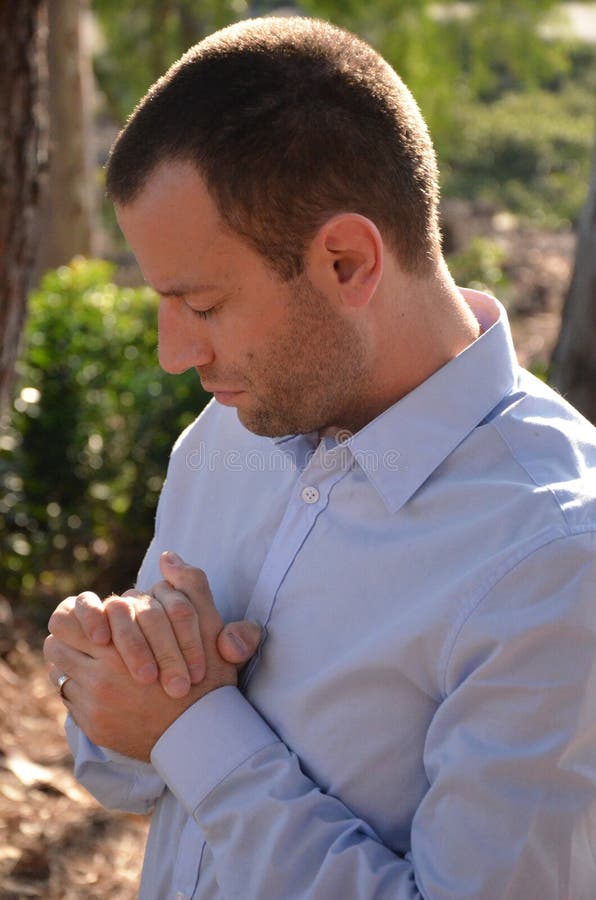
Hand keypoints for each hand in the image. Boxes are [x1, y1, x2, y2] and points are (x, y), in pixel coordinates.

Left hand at [44, 558, 239, 759]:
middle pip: (58, 642)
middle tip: (86, 639)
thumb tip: (167, 557)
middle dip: (70, 637)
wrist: (205, 735)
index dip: (79, 614)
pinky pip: (70, 699)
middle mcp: (105, 673)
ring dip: (72, 662)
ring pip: (61, 670)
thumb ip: (190, 585)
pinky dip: (80, 691)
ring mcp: (97, 702)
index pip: (72, 616)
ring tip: (89, 660)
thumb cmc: (208, 677)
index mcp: (127, 643)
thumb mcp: (210, 624)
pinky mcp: (94, 726)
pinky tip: (101, 689)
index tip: (94, 622)